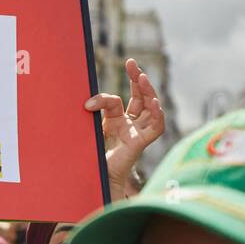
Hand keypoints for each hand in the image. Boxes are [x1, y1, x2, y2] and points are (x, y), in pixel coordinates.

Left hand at [84, 58, 165, 200]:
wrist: (97, 179)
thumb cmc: (94, 158)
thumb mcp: (92, 129)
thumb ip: (95, 113)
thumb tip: (87, 103)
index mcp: (118, 121)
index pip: (117, 101)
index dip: (104, 98)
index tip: (89, 100)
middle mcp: (130, 125)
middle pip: (140, 98)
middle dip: (137, 79)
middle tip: (132, 64)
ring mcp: (137, 133)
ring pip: (151, 108)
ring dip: (148, 92)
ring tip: (142, 78)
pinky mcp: (141, 143)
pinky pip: (156, 128)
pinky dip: (158, 115)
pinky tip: (154, 103)